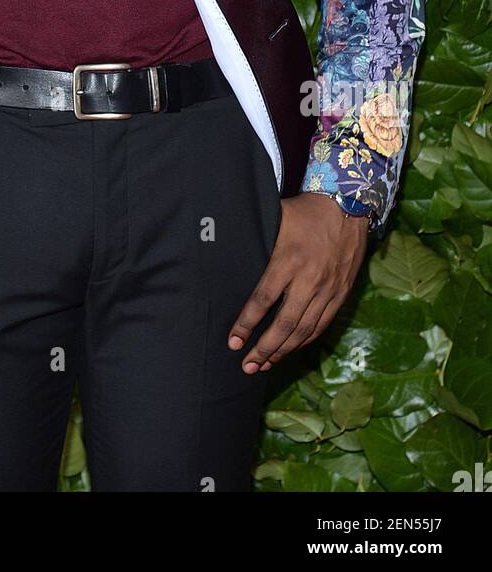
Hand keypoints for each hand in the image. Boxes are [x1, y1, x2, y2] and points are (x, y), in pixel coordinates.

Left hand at [227, 192, 368, 373]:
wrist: (347, 206)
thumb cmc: (304, 211)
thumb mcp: (276, 219)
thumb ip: (257, 240)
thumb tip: (224, 249)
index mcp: (288, 259)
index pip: (263, 299)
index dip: (246, 323)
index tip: (233, 341)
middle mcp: (309, 278)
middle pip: (284, 323)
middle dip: (264, 348)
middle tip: (246, 365)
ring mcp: (327, 288)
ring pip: (304, 329)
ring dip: (283, 350)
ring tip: (264, 364)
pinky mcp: (341, 293)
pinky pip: (322, 324)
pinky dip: (305, 341)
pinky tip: (290, 349)